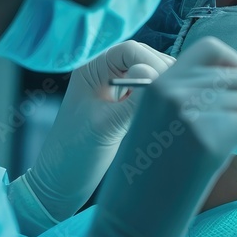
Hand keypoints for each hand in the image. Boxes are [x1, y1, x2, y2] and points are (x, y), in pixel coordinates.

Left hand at [15, 41, 173, 227]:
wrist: (61, 185)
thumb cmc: (74, 156)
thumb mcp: (107, 127)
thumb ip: (134, 101)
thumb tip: (160, 77)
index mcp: (91, 70)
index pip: (131, 51)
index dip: (151, 63)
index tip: (165, 88)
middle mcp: (103, 75)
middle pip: (144, 58)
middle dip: (162, 74)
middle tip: (175, 99)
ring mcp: (114, 91)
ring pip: (150, 76)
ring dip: (164, 88)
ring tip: (173, 108)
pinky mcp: (123, 108)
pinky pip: (148, 94)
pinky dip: (160, 101)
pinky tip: (165, 116)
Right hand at [55, 37, 236, 236]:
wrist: (130, 224)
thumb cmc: (142, 180)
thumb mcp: (151, 124)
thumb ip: (183, 99)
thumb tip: (232, 86)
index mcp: (158, 86)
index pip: (210, 49)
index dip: (232, 63)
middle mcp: (174, 93)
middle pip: (235, 76)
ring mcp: (192, 115)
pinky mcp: (210, 142)